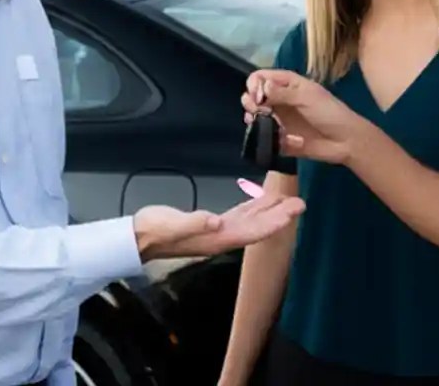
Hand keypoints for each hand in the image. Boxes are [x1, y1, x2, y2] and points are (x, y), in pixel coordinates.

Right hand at [134, 193, 304, 260]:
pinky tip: (259, 202)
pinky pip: (238, 216)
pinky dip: (252, 208)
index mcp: (217, 238)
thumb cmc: (154, 231)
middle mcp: (222, 237)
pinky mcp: (209, 223)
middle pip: (258, 227)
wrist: (138, 238)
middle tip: (300, 203)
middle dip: (279, 216)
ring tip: (287, 200)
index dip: (274, 222)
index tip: (293, 212)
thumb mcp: (172, 225)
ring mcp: (216, 231)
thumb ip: (194, 223)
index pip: (253, 231)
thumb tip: (216, 220)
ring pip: (250, 221)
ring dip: (269, 211)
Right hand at [241, 69, 366, 164]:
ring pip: (255, 115)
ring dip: (252, 117)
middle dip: (250, 101)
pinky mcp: (279, 138)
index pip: (261, 77)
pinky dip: (262, 135)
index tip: (258, 96)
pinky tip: (270, 137)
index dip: (255, 84)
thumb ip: (281, 92)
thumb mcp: (307, 97)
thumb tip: (260, 87)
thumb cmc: (329, 113)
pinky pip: (263, 135)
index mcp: (288, 84)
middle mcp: (280, 99)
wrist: (345, 142)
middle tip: (258, 110)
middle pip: (253, 95)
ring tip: (259, 122)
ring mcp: (279, 119)